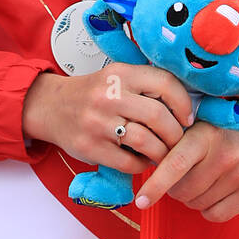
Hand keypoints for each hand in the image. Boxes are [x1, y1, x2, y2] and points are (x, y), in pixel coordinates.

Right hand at [21, 65, 192, 175]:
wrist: (51, 107)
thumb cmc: (93, 93)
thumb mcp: (117, 77)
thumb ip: (146, 85)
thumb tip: (186, 104)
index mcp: (121, 73)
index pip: (165, 84)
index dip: (183, 103)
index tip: (187, 118)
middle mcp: (109, 95)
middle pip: (158, 116)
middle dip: (174, 134)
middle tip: (177, 141)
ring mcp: (98, 122)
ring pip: (146, 142)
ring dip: (161, 152)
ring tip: (162, 153)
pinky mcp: (90, 147)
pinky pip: (129, 162)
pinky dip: (142, 165)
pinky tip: (143, 161)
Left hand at [134, 121, 238, 221]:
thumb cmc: (221, 128)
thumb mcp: (197, 123)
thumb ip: (174, 140)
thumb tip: (146, 163)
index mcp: (206, 135)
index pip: (176, 165)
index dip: (156, 185)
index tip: (141, 201)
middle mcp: (226, 155)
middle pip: (183, 191)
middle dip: (174, 188)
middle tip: (180, 176)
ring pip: (197, 204)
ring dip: (192, 197)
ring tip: (202, 179)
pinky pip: (216, 215)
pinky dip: (208, 208)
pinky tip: (214, 191)